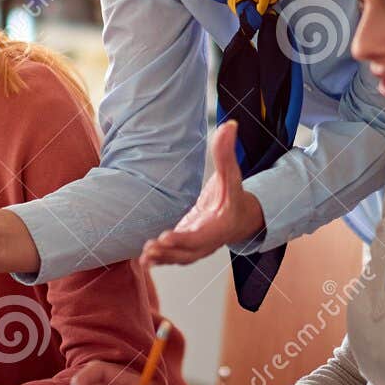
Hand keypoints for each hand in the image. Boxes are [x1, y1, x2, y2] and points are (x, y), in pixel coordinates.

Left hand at [140, 121, 265, 267]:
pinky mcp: (187, 247)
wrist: (241, 218)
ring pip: (180, 258)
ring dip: (162, 259)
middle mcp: (209, 241)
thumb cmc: (233, 194)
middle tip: (150, 248)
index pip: (201, 235)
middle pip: (189, 252)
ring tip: (144, 258)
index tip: (166, 237)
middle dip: (170, 252)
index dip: (184, 238)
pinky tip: (144, 258)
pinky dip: (160, 259)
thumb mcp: (231, 174)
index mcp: (220, 225)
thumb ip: (226, 152)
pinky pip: (174, 257)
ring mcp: (198, 247)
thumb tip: (229, 125)